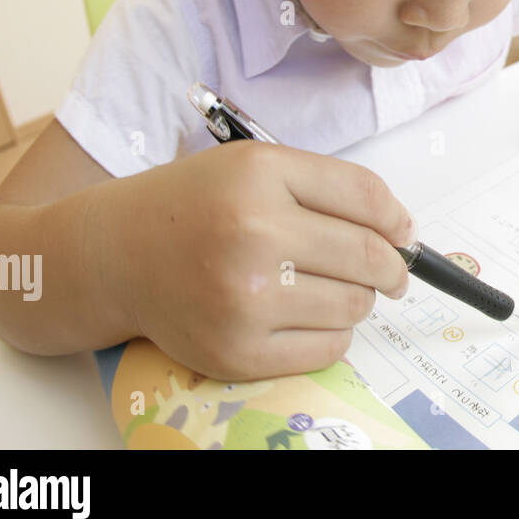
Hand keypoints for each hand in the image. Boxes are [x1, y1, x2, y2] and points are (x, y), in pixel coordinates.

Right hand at [106, 141, 415, 379]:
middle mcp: (250, 236)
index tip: (404, 234)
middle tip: (391, 271)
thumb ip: (332, 186)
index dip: (398, 220)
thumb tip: (401, 231)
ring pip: (354, 306)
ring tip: (326, 286)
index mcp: (259, 176)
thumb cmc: (195, 207)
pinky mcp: (236, 352)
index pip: (367, 199)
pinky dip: (332, 333)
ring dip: (357, 298)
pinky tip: (304, 314)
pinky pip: (327, 349)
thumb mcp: (257, 166)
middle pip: (368, 257)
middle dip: (392, 267)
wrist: (115, 256)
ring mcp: (243, 300)